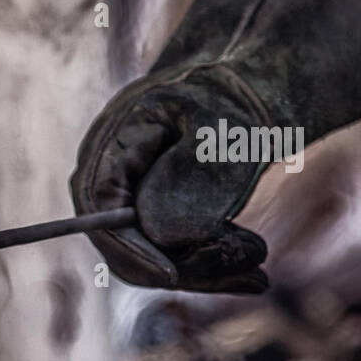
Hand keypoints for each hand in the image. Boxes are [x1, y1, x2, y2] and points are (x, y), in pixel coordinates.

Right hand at [72, 71, 274, 292]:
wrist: (254, 86)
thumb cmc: (243, 98)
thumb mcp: (227, 129)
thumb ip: (193, 176)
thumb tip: (161, 235)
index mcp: (114, 139)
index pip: (100, 208)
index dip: (130, 248)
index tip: (172, 275)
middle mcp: (109, 173)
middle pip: (122, 241)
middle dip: (182, 264)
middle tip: (252, 263)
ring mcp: (129, 197)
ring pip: (148, 256)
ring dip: (204, 269)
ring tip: (260, 267)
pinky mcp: (153, 216)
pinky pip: (168, 254)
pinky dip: (208, 265)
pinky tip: (252, 272)